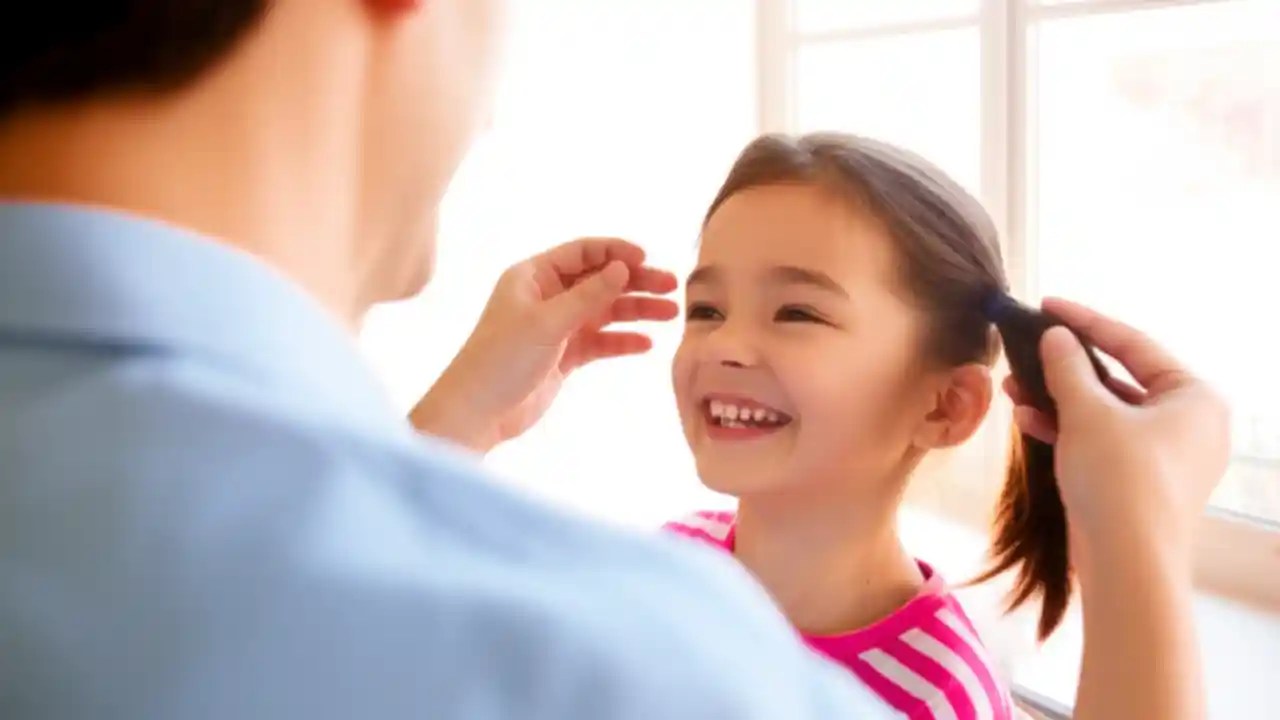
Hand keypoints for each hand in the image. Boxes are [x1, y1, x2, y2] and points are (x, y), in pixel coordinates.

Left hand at [412, 238, 678, 452]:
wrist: (479, 411)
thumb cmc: (502, 359)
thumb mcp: (548, 322)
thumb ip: (589, 295)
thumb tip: (623, 267)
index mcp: (533, 277)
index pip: (582, 253)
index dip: (616, 252)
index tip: (646, 259)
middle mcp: (546, 297)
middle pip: (599, 281)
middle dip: (635, 283)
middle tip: (672, 287)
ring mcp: (556, 327)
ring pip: (604, 312)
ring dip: (636, 311)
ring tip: (670, 314)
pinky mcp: (564, 356)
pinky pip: (599, 342)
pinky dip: (622, 341)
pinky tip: (646, 343)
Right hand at [1003, 298, 1230, 556]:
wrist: (1128, 564)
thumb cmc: (1120, 477)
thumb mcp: (1088, 412)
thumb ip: (1067, 367)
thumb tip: (1056, 336)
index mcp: (1195, 396)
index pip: (1134, 343)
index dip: (1085, 320)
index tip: (1046, 305)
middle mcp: (1190, 422)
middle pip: (1120, 379)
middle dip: (1065, 368)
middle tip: (1025, 351)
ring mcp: (1168, 456)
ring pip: (1107, 413)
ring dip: (1059, 399)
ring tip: (1014, 387)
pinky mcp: (1143, 483)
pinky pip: (1104, 442)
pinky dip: (1069, 430)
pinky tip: (1028, 420)